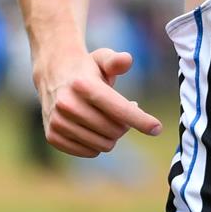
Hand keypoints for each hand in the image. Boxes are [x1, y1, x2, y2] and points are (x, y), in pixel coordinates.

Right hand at [39, 46, 163, 156]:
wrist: (53, 75)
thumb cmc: (87, 69)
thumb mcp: (102, 59)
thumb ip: (116, 61)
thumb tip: (127, 60)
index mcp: (83, 85)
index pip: (119, 109)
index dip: (141, 120)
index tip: (157, 128)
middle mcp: (67, 104)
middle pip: (114, 131)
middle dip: (125, 125)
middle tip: (123, 114)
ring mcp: (58, 122)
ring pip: (103, 145)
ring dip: (112, 136)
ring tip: (107, 119)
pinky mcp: (52, 136)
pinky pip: (89, 152)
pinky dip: (97, 143)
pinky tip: (93, 128)